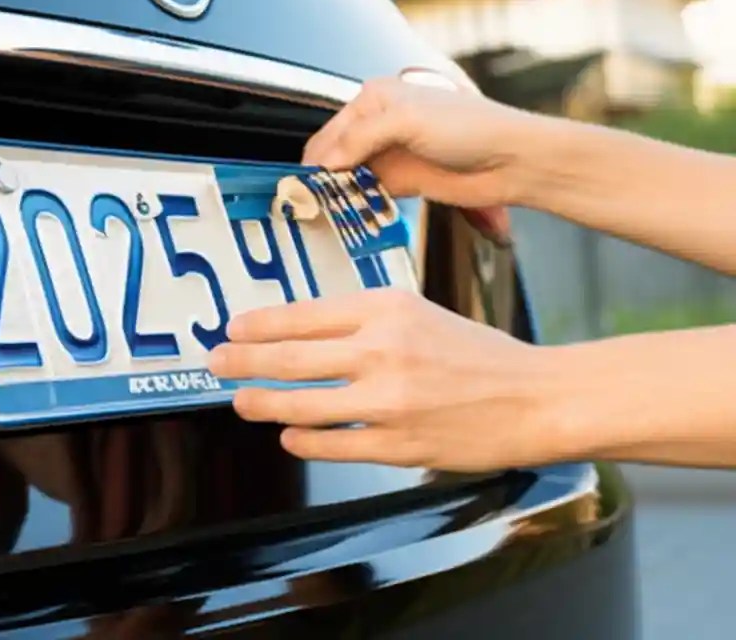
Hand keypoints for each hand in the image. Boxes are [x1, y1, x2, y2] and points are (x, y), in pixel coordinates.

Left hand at [206, 289, 573, 471]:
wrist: (535, 398)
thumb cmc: (479, 355)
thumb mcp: (419, 314)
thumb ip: (364, 320)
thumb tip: (300, 333)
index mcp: (387, 309)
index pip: (303, 316)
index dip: (258, 325)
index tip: (233, 329)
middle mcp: (383, 350)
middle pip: (290, 357)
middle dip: (242, 361)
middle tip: (216, 362)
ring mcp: (388, 400)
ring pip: (302, 403)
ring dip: (261, 402)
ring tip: (241, 400)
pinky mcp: (397, 444)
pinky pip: (333, 443)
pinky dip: (303, 439)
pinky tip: (290, 435)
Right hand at [303, 75, 550, 207]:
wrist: (512, 160)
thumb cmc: (470, 126)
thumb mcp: (407, 119)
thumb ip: (360, 138)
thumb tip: (324, 163)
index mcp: (375, 99)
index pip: (329, 133)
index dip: (314, 160)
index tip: (301, 188)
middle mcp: (378, 124)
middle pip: (333, 156)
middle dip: (320, 179)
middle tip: (307, 205)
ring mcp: (389, 155)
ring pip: (346, 178)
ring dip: (336, 195)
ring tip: (323, 215)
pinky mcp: (400, 182)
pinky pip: (366, 195)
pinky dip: (355, 205)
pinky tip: (349, 216)